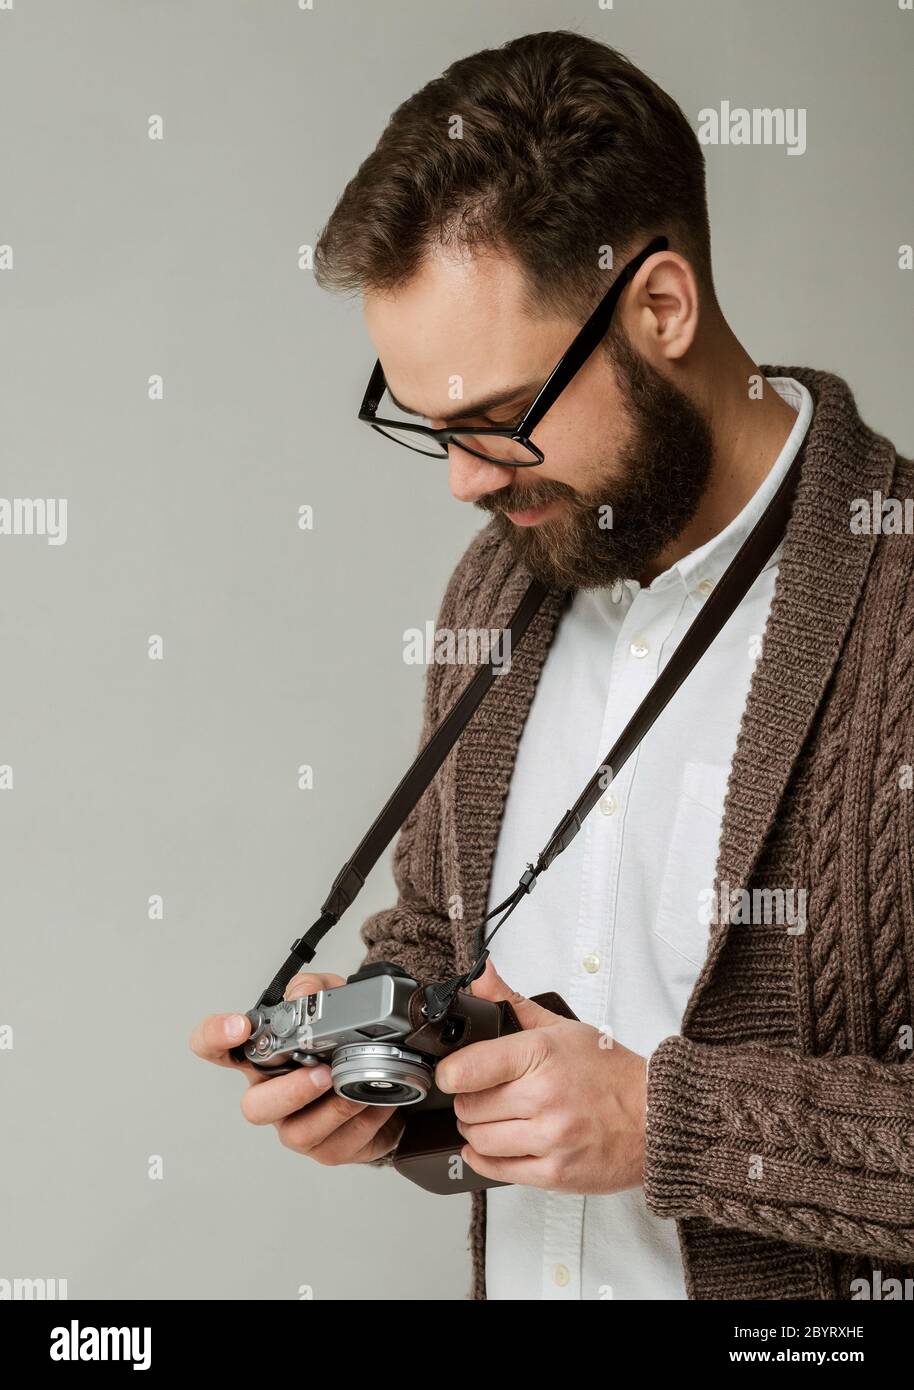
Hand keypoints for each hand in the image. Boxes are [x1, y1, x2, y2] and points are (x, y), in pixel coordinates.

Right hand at [189, 972, 404, 1164]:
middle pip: (254, 1107)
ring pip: (298, 1133)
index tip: (239, 1027)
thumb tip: (301, 995)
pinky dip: (364, 1121)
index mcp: (263, 1056)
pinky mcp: (326, 1148)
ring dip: (334, 1109)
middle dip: (289, 1091)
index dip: (215, 1037)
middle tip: (322, 1072)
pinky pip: (338, 1143)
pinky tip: (378, 1103)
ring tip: (359, 1088)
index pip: (216, 1047)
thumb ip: (315, 988)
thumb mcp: (335, 998)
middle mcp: (272, 1094)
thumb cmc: (345, 1040)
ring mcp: (296, 1125)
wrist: (384, 1077)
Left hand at [434, 960, 646, 1193]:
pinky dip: (484, 1159)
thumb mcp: (564, 1028)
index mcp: (542, 1056)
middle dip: (467, 1099)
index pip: (468, 1068)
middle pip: (469, 1106)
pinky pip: (497, 1170)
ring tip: (491, 1117)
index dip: (449, 1071)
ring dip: (475, 1129)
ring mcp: (550, 1139)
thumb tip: (482, 976)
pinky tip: (493, 1144)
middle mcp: (544, 1099)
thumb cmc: (612, 1073)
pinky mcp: (554, 1173)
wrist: (656, 1118)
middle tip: (480, 1093)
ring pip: (478, 1139)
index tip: (451, 1072)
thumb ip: (513, 1003)